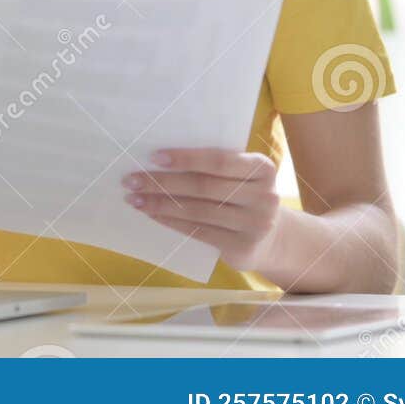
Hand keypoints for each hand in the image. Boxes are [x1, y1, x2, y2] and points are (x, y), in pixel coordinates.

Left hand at [121, 149, 282, 271]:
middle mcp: (264, 195)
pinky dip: (171, 221)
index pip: (219, 160)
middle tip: (131, 180)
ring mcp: (255, 223)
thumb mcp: (241, 177)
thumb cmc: (244, 196)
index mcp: (262, 168)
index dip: (186, 158)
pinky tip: (152, 215)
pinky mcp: (242, 247)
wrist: (272, 238)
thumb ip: (215, 166)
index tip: (154, 157)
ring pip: (197, 210)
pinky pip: (199, 231)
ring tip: (135, 199)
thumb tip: (159, 159)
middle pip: (203, 186)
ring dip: (161, 203)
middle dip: (163, 182)